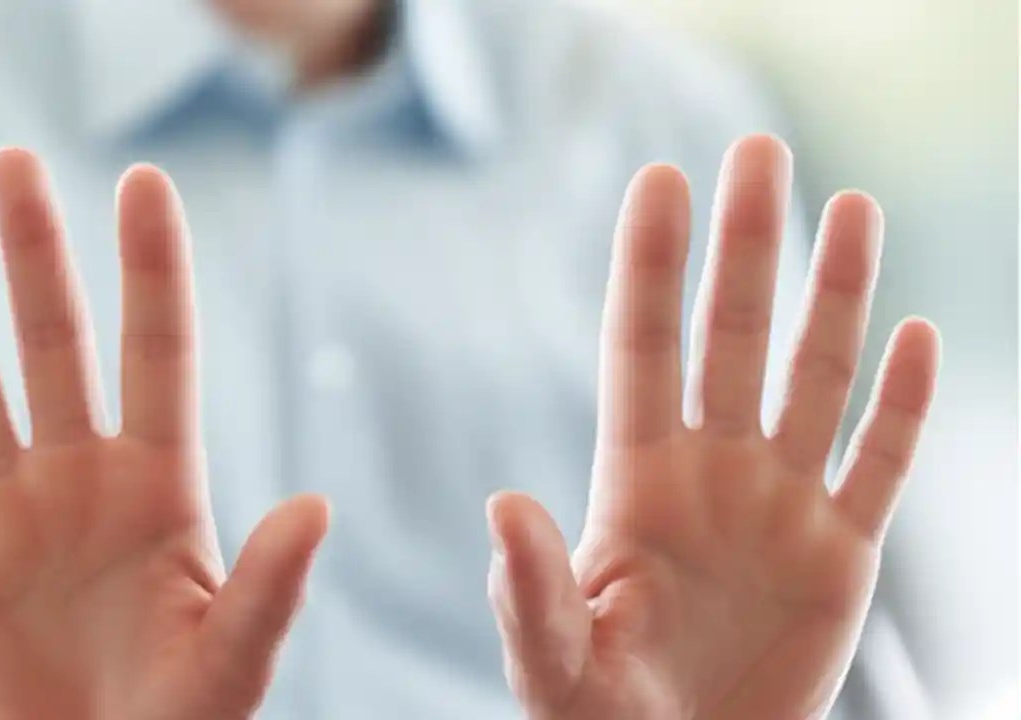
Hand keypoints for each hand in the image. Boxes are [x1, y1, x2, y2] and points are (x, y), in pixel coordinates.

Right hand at [0, 150, 328, 718]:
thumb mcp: (232, 660)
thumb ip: (268, 586)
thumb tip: (317, 507)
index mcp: (163, 487)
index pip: (157, 352)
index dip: (150, 269)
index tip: (143, 181)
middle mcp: (84, 477)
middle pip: (55, 343)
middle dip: (33, 255)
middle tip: (11, 163)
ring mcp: (12, 510)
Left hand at [487, 135, 938, 718]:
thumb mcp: (553, 662)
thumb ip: (531, 589)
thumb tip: (502, 506)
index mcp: (636, 483)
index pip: (644, 349)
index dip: (652, 268)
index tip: (660, 182)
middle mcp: (711, 472)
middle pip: (733, 337)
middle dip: (746, 245)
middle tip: (759, 150)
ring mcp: (779, 506)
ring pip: (814, 379)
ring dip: (835, 296)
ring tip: (850, 208)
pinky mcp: (839, 555)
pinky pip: (879, 464)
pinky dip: (902, 406)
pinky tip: (918, 336)